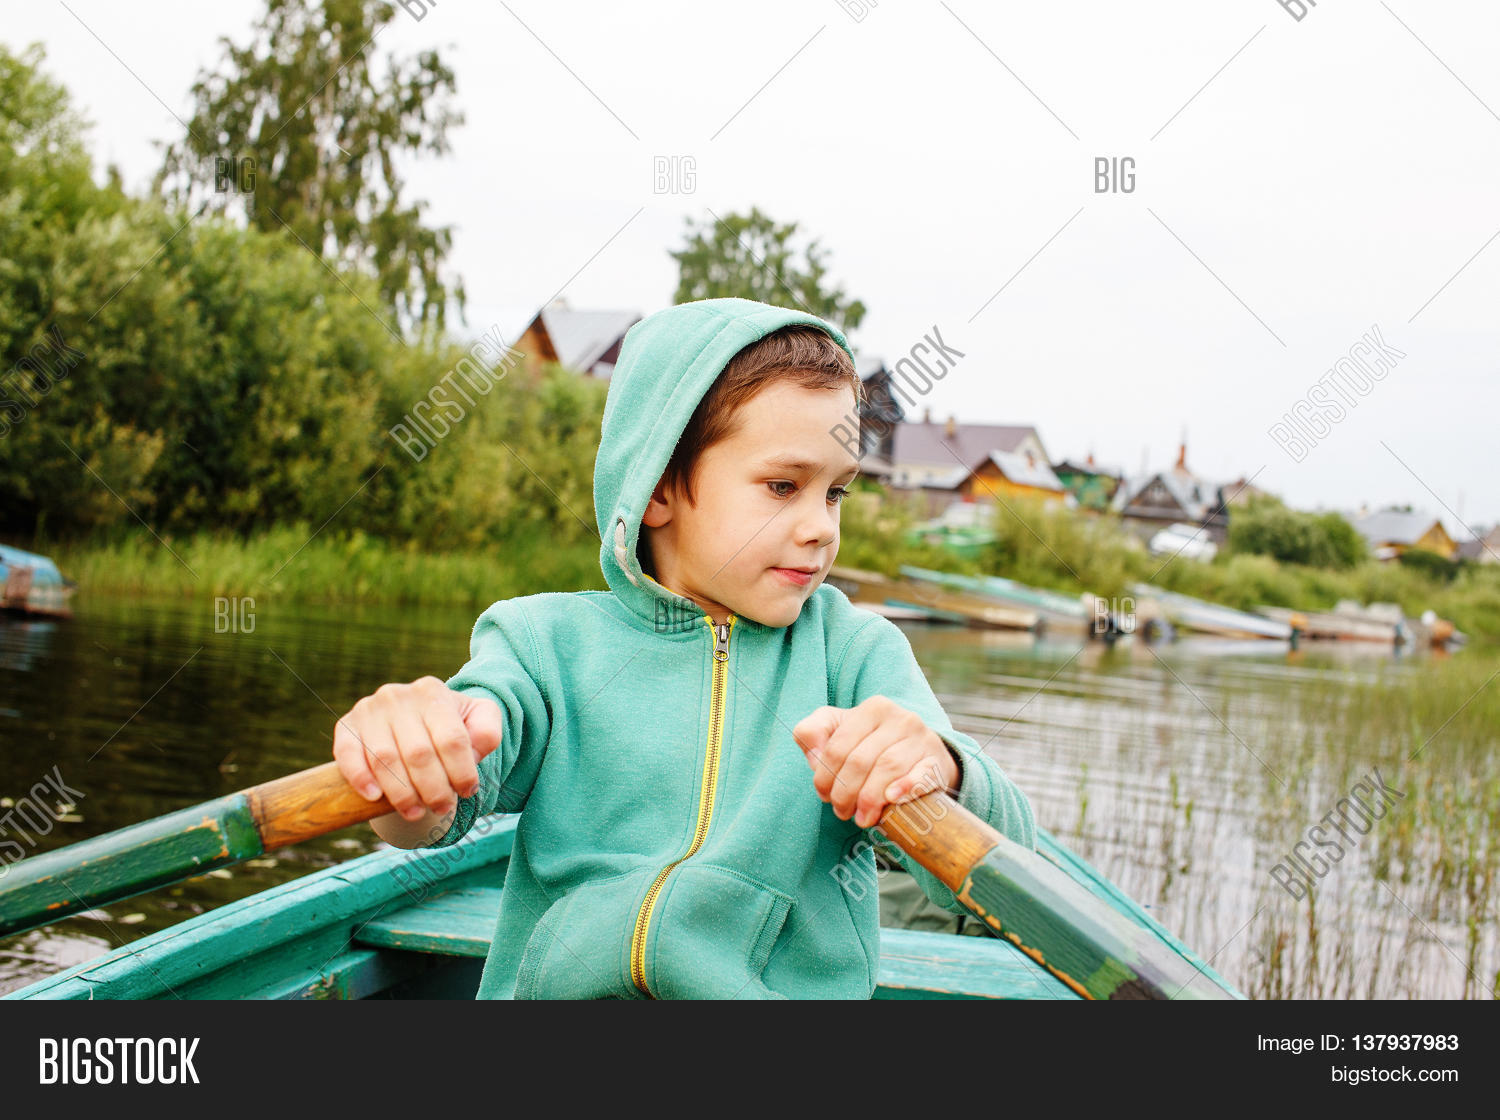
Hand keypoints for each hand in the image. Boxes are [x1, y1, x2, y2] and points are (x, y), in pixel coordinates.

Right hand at [332, 677, 502, 822]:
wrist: (413, 716)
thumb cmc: (448, 723)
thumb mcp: (477, 718)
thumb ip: (487, 731)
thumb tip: (475, 753)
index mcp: (432, 692)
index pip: (451, 739)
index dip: (462, 772)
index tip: (467, 793)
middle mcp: (398, 696)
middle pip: (418, 753)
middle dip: (434, 790)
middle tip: (442, 809)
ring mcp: (369, 710)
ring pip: (385, 759)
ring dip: (401, 794)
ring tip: (416, 813)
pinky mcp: (346, 725)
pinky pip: (347, 754)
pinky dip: (360, 778)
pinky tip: (374, 798)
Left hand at [792, 696, 959, 828]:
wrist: (922, 756)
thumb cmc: (871, 744)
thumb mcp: (838, 729)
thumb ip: (812, 733)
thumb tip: (814, 757)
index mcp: (872, 708)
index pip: (838, 746)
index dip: (825, 776)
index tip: (824, 795)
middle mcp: (899, 718)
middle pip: (860, 761)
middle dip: (845, 793)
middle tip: (842, 811)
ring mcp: (921, 739)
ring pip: (887, 769)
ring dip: (868, 799)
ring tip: (861, 817)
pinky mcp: (937, 761)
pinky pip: (921, 775)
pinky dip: (905, 788)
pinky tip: (891, 801)